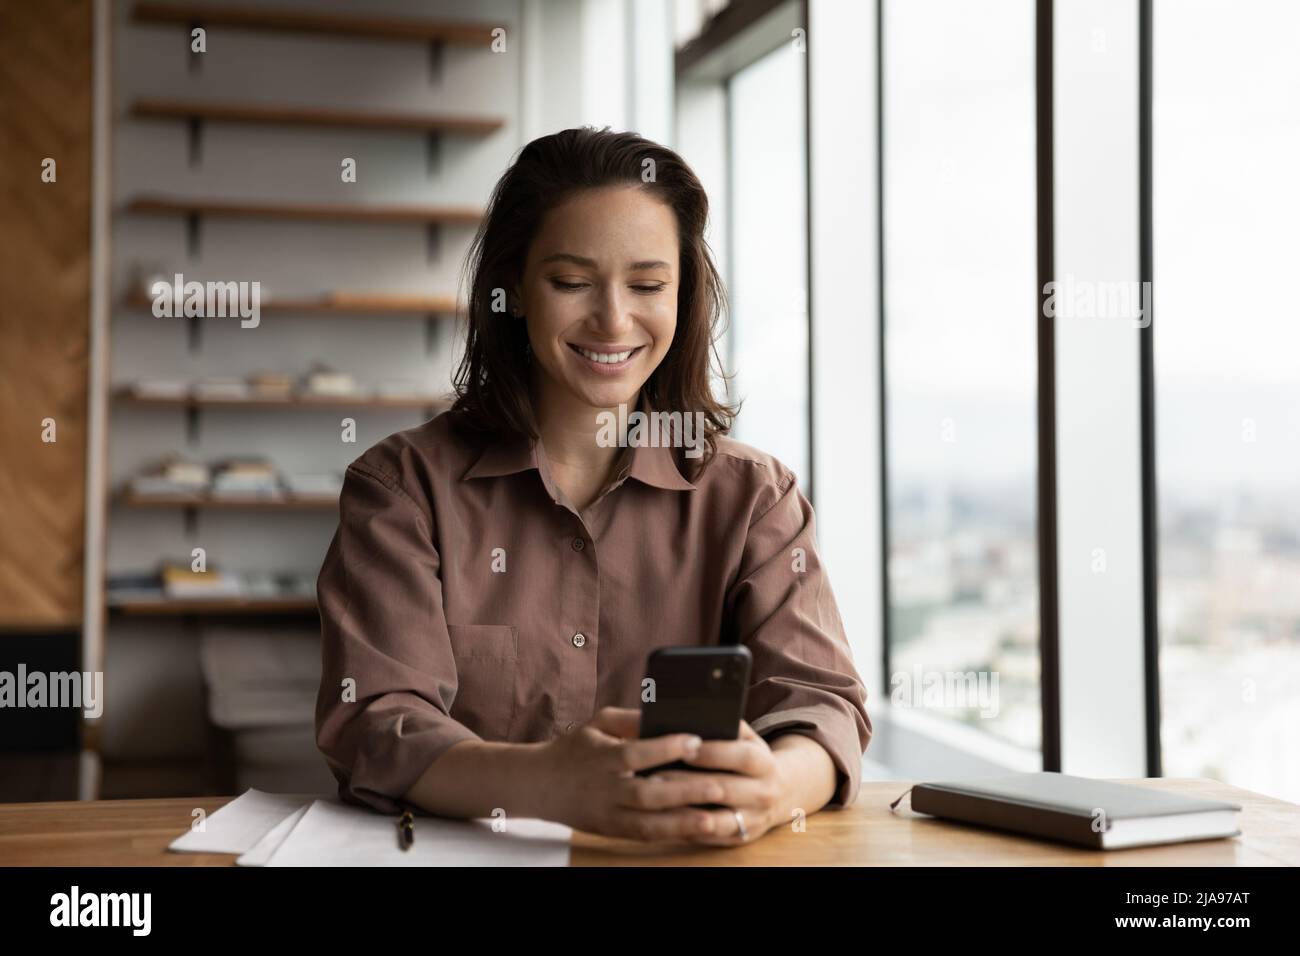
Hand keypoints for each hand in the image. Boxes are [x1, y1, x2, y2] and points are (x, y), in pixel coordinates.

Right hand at [531, 707, 740, 842]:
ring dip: (681, 824)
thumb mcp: (598, 723)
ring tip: (713, 821)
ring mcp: (607, 814)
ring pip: (647, 824)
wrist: (539, 783)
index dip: (666, 748)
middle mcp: (605, 788)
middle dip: (683, 792)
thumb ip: (632, 719)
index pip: (636, 753)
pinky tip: (694, 832)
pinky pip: (643, 837)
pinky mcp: (611, 830)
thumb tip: (666, 713)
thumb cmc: (576, 747)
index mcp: (603, 756)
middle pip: (646, 794)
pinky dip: (669, 836)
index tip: (696, 740)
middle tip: (717, 786)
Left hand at [652, 719, 790, 845]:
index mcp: (766, 764)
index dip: (713, 753)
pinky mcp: (740, 838)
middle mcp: (764, 794)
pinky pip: (710, 838)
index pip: (742, 757)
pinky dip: (687, 828)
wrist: (779, 792)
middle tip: (655, 774)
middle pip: (725, 789)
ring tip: (656, 797)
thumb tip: (693, 715)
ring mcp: (754, 820)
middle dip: (689, 782)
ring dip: (685, 810)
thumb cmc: (749, 757)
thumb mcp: (748, 739)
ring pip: (717, 820)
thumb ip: (728, 727)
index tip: (684, 748)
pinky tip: (664, 816)